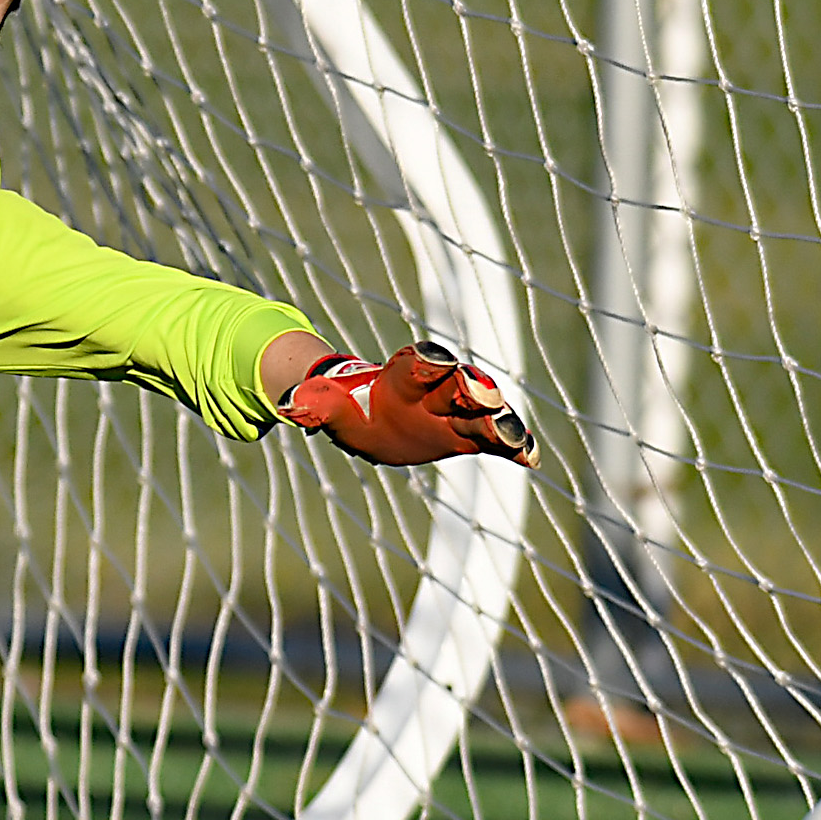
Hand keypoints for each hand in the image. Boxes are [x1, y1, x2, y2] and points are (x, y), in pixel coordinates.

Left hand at [278, 340, 539, 468]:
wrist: (368, 416)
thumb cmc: (347, 406)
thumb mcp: (327, 407)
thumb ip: (314, 405)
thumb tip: (288, 406)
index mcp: (402, 378)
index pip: (416, 364)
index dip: (426, 361)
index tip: (434, 360)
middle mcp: (435, 392)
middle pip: (457, 386)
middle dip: (471, 389)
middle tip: (485, 395)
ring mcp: (454, 414)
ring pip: (482, 415)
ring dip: (499, 422)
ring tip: (514, 438)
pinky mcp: (467, 436)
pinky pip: (495, 441)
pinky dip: (514, 447)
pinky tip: (531, 459)